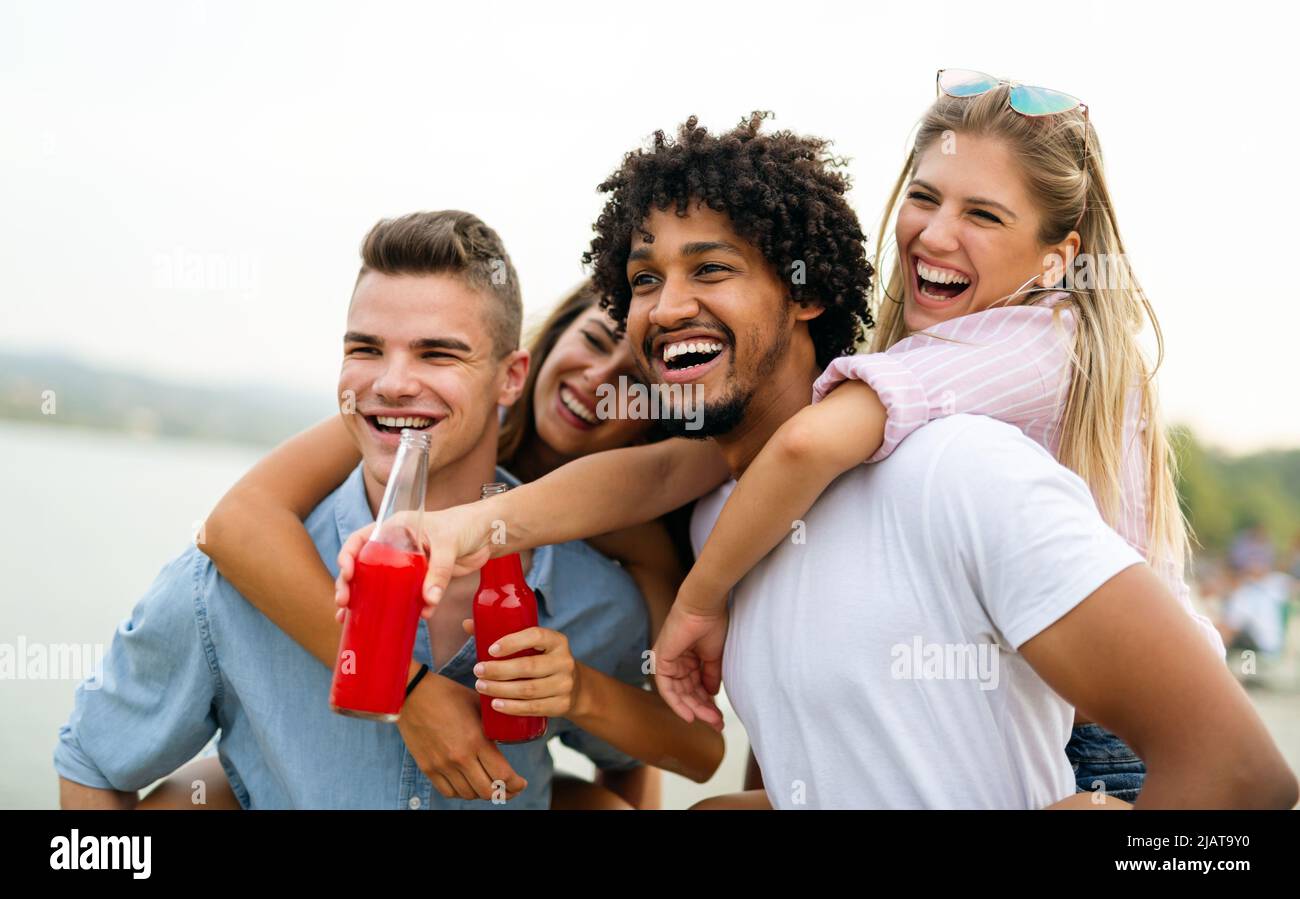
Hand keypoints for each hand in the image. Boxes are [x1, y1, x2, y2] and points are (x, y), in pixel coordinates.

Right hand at [335, 504, 494, 621]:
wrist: (487, 536)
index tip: (348, 573)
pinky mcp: (418, 581)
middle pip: (362, 565)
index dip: (348, 554)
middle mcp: (393, 546)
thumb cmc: (466, 526)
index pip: (361, 538)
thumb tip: (428, 601)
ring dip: (361, 600)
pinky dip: (390, 610)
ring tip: (346, 618)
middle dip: (349, 583)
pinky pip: (399, 597)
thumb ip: (439, 572)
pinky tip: (376, 623)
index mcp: (395, 527)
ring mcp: (404, 565)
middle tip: (343, 602)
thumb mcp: (449, 544)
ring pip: (375, 583)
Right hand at [397, 670, 528, 802]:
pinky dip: (462, 792)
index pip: (503, 775)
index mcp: (477, 740)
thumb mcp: (478, 705)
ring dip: (483, 793)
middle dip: (504, 793)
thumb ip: (493, 725)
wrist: (412, 693)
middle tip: (511, 788)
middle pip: (488, 791)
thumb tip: (510, 734)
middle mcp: (460, 757)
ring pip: (469, 794)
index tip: (521, 782)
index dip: (517, 784)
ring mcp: (442, 765)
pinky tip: (468, 783)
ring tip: (490, 784)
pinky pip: (449, 792)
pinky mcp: (428, 767)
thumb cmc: (448, 694)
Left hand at [466, 619, 582, 718]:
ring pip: (528, 689)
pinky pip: (534, 708)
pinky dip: (513, 707)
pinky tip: (496, 704)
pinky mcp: (562, 705)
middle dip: (498, 670)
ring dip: (501, 690)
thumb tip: (466, 624)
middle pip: (528, 666)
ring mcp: (565, 685)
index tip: (490, 650)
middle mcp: (564, 661)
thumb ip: (502, 633)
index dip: (512, 642)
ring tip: (481, 686)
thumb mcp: (533, 645)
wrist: (575, 688)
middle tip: (478, 671)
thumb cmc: (542, 660)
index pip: (536, 636)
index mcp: (557, 641)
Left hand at [652, 597, 727, 730]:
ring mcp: (667, 662)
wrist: (705, 607)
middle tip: (717, 724)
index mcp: (687, 658)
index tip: (720, 717)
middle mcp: (675, 662)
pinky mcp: (660, 661)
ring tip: (710, 721)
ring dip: (694, 709)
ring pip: (679, 694)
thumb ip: (710, 676)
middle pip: (688, 693)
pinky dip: (677, 703)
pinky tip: (690, 716)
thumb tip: (711, 694)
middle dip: (703, 710)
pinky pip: (667, 688)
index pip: (696, 687)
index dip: (708, 704)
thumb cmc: (712, 624)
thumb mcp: (714, 656)